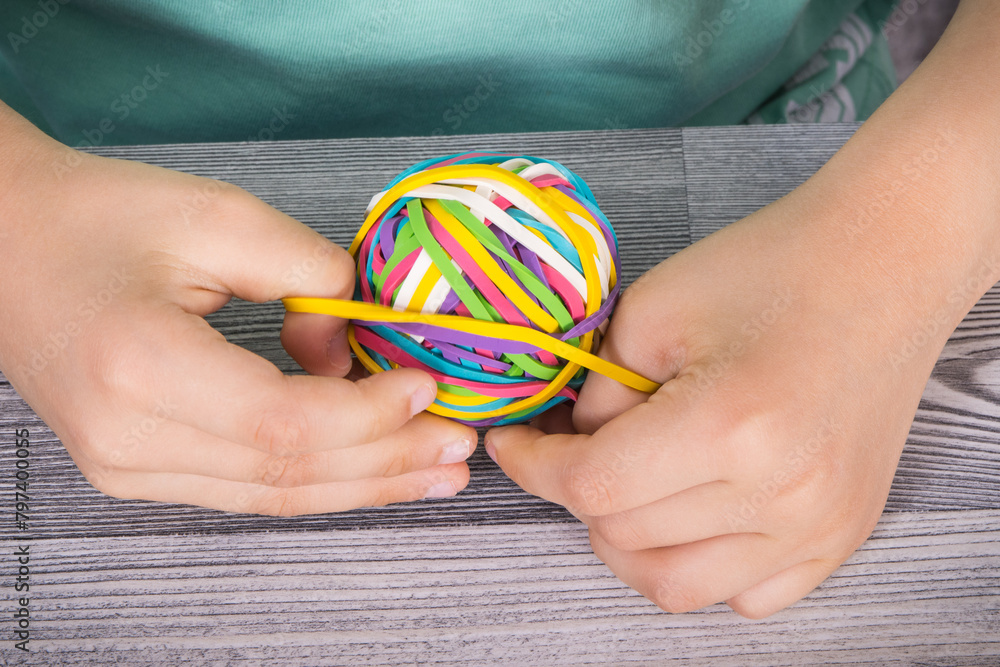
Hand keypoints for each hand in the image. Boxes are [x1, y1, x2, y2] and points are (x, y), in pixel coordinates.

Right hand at [0, 108, 474, 513]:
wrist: (7, 244)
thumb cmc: (101, 217)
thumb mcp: (216, 215)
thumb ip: (307, 272)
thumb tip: (358, 340)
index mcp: (140, 367)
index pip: (285, 422)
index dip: (370, 415)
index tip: (429, 386)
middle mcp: (128, 438)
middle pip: (288, 472)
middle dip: (388, 461)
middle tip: (460, 448)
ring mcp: (126, 466)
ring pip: (273, 494)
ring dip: (365, 484)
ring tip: (437, 475)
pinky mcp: (136, 468)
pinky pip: (246, 487)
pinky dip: (318, 479)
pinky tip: (372, 470)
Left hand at [486, 157, 993, 616]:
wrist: (882, 264)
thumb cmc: (772, 268)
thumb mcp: (652, 310)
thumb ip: (596, 395)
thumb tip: (571, 449)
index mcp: (729, 425)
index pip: (592, 486)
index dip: (532, 467)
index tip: (513, 445)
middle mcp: (781, 494)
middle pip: (625, 536)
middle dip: (577, 492)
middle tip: (572, 446)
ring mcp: (818, 526)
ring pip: (676, 584)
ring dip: (627, 541)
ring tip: (625, 484)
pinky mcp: (841, 535)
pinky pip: (744, 597)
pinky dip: (697, 567)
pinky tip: (688, 514)